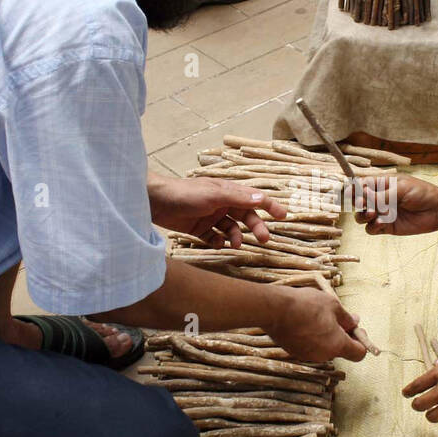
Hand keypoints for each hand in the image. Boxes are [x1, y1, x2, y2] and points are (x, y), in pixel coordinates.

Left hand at [148, 174, 286, 245]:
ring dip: (236, 237)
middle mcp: (221, 204)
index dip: (269, 205)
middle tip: (264, 239)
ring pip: (231, 229)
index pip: (253, 198)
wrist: (154, 202)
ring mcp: (210, 217)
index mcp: (227, 192)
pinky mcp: (198, 229)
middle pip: (245, 216)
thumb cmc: (184, 194)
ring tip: (234, 244)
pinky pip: (214, 238)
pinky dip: (218, 242)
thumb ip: (237, 197)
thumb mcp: (213, 195)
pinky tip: (216, 243)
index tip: (283, 216)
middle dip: (255, 227)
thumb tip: (262, 199)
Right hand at [266, 287, 367, 362]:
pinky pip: (310, 346)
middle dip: (341, 335)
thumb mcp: (333, 305)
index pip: (359, 353)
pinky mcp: (295, 351)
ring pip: (324, 347)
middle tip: (335, 317)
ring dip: (325, 335)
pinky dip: (311, 337)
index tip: (354, 329)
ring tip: (316, 316)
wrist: (275, 309)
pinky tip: (303, 321)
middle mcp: (324, 355)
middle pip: (340, 349)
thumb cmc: (306, 305)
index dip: (360, 341)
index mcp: (337, 345)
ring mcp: (308, 355)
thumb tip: (355, 322)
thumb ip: (346, 318)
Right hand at [353, 175, 437, 235]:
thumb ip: (381, 195)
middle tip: (362, 204)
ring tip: (371, 213)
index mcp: (381, 184)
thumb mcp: (400, 189)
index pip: (361, 185)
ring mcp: (381, 213)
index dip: (353, 189)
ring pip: (361, 216)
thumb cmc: (421, 193)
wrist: (436, 210)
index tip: (351, 192)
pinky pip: (371, 229)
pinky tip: (381, 223)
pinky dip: (373, 226)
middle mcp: (378, 199)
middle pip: (357, 201)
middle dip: (356, 203)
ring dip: (362, 215)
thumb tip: (362, 196)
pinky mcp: (386, 226)